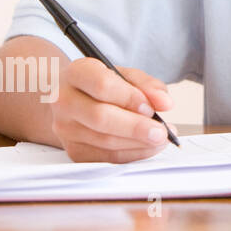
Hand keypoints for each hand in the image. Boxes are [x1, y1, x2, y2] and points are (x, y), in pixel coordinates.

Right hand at [52, 58, 171, 162]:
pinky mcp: (72, 149)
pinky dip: (131, 154)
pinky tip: (148, 147)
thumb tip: (165, 103)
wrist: (72, 99)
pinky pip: (104, 158)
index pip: (102, 85)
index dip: (129, 98)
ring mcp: (64, 128)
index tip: (151, 108)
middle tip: (162, 132)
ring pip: (104, 141)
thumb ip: (148, 85)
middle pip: (100, 117)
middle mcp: (64, 101)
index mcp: (77, 73)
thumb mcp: (125, 75)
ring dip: (138, 144)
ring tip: (161, 139)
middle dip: (135, 128)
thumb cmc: (103, 84)